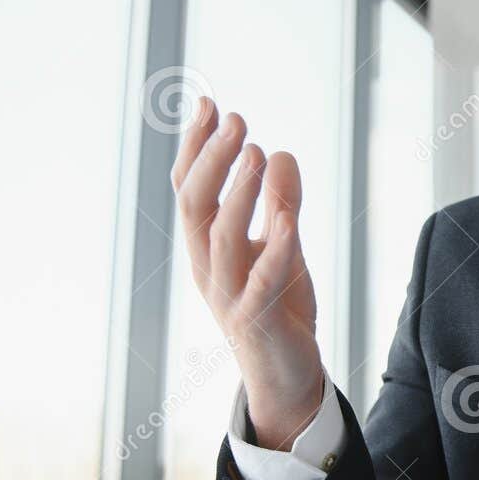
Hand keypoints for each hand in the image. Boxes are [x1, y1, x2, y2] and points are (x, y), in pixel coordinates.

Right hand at [171, 97, 322, 450]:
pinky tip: (288, 220)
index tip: (210, 103)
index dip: (197, 147)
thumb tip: (279, 152)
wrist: (285, 376)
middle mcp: (207, 267)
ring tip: (256, 152)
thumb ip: (282, 203)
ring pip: (221, 238)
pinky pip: (262, 281)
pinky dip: (273, 249)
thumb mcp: (282, 246)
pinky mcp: (257, 319)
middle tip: (237, 120)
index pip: (190, 188)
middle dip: (212, 160)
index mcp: (206, 246)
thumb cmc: (278, 308)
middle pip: (194, 206)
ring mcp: (228, 295)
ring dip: (239, 193)